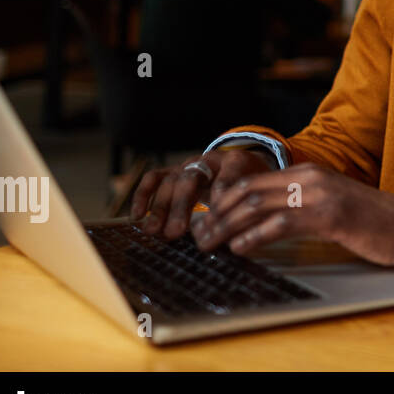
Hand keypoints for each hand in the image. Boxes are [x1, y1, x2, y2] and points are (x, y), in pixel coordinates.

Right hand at [129, 149, 275, 239]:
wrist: (243, 166)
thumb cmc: (249, 183)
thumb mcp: (257, 190)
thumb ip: (247, 203)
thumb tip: (231, 231)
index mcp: (236, 161)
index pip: (229, 172)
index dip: (223, 190)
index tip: (218, 210)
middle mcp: (208, 160)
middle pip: (191, 180)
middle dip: (181, 207)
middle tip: (176, 233)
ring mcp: (189, 165)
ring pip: (171, 181)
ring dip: (160, 208)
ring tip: (155, 232)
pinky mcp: (174, 171)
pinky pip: (154, 178)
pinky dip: (143, 195)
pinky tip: (137, 215)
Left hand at [192, 163, 393, 266]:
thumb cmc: (370, 222)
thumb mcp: (328, 206)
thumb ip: (298, 207)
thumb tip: (258, 224)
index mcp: (307, 172)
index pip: (251, 180)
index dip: (221, 201)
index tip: (206, 221)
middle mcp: (310, 177)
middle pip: (247, 191)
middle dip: (216, 215)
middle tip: (199, 236)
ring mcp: (319, 194)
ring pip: (257, 205)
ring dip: (226, 227)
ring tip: (210, 245)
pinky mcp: (329, 215)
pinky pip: (281, 223)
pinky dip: (254, 236)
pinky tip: (240, 248)